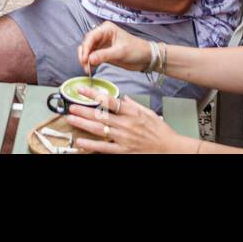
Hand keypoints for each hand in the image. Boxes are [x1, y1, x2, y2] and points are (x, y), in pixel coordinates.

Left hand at [67, 91, 195, 153]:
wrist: (171, 149)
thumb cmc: (161, 132)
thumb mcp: (149, 113)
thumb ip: (134, 105)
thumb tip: (123, 98)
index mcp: (131, 112)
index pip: (108, 100)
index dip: (93, 94)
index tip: (82, 90)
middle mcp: (126, 124)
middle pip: (100, 114)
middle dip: (83, 109)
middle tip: (71, 105)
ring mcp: (123, 138)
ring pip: (99, 129)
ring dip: (83, 124)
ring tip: (71, 119)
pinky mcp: (124, 151)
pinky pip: (104, 148)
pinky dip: (91, 145)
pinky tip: (81, 142)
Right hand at [77, 21, 152, 73]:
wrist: (146, 58)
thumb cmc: (136, 50)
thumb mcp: (120, 52)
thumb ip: (104, 55)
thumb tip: (89, 59)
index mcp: (106, 29)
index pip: (91, 37)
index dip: (86, 48)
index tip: (84, 59)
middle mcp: (102, 35)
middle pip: (87, 43)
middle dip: (84, 54)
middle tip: (85, 66)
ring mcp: (102, 44)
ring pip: (88, 51)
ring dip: (86, 60)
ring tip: (88, 69)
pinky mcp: (103, 53)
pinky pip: (92, 57)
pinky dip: (90, 62)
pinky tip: (91, 68)